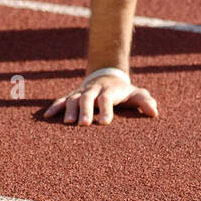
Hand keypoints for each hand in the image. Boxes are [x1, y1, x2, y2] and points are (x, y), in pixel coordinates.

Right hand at [43, 72, 159, 125]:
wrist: (106, 75)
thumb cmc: (122, 91)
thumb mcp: (136, 94)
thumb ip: (144, 101)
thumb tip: (154, 112)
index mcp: (108, 91)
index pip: (107, 99)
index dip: (106, 110)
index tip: (106, 123)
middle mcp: (93, 90)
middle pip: (87, 98)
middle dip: (85, 111)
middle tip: (84, 125)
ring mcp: (81, 92)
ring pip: (73, 99)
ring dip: (69, 110)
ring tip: (67, 124)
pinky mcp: (72, 96)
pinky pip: (61, 100)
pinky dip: (54, 108)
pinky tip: (46, 117)